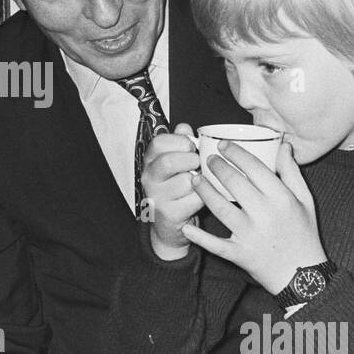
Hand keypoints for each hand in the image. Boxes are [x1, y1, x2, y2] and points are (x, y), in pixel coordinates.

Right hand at [140, 122, 202, 259]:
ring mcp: (157, 197)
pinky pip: (195, 200)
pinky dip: (203, 198)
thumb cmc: (175, 189)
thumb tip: (184, 127)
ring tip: (200, 183)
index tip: (191, 147)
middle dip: (191, 160)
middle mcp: (149, 178)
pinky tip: (201, 198)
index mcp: (150, 161)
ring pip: (186, 181)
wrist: (169, 226)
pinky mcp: (169, 214)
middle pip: (169, 161)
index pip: (159, 142)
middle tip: (198, 165)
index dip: (181, 141)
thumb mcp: (175, 163)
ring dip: (200, 181)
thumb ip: (179, 143)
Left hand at [178, 139, 326, 293]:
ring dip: (205, 192)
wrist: (302, 275)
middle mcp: (265, 215)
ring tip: (195, 179)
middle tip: (208, 159)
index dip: (236, 153)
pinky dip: (200, 237)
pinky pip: (215, 244)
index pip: (255, 168)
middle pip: (235, 184)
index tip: (223, 145)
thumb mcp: (305, 201)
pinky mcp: (239, 254)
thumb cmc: (303, 234)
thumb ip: (292, 173)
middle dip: (218, 167)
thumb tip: (283, 146)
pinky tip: (186, 226)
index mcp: (282, 199)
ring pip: (221, 208)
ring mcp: (250, 235)